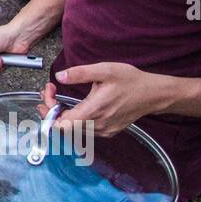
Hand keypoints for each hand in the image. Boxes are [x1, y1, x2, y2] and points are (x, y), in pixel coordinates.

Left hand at [51, 62, 166, 137]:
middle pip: (64, 127)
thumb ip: (80, 73)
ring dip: (62, 115)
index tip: (48, 92)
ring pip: (73, 130)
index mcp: (95, 110)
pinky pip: (84, 130)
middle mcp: (98, 125)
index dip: (49, 110)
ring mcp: (104, 131)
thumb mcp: (104, 70)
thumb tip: (60, 76)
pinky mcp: (108, 132)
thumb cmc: (130, 80)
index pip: (62, 124)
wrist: (152, 94)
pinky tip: (73, 107)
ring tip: (57, 98)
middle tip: (48, 93)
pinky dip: (74, 120)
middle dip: (51, 110)